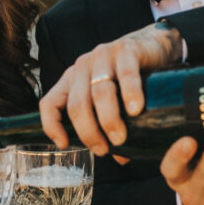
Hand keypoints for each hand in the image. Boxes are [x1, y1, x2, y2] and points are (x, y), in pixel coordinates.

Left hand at [39, 22, 180, 155]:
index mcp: (72, 80)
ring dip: (109, 120)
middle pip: (77, 105)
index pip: (49, 103)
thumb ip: (111, 127)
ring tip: (121, 138)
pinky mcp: (126, 49)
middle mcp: (83, 67)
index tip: (65, 145)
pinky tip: (136, 110)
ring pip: (100, 93)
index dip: (52, 126)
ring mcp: (103, 56)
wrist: (154, 46)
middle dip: (89, 132)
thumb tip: (121, 158)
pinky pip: (126, 75)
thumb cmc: (130, 79)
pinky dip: (130, 94)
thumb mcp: (113, 101)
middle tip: (104, 149)